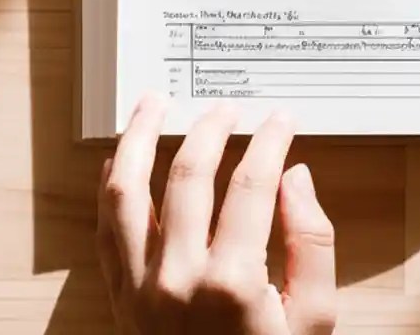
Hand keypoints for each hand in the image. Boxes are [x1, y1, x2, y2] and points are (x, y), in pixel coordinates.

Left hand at [97, 96, 336, 333]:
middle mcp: (178, 276)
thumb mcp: (314, 319)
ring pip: (128, 192)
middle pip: (190, 174)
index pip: (253, 183)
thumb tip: (296, 179)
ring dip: (139, 140)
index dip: (271, 142)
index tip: (282, 120)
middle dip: (212, 129)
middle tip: (229, 108)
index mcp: (234, 279)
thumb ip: (312, 244)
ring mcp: (141, 286)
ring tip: (152, 105)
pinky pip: (105, 229)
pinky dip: (110, 188)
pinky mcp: (121, 298)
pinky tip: (120, 161)